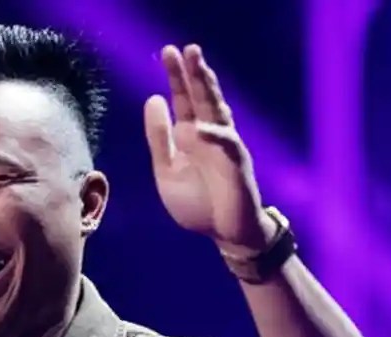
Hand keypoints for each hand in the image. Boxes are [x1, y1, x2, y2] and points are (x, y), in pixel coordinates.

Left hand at [144, 44, 275, 251]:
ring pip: (218, 113)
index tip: (167, 52)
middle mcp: (213, 137)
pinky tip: (196, 126)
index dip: (177, 78)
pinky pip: (226, 147)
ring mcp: (227, 150)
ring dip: (209, 89)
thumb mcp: (167, 169)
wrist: (224, 235)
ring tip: (196, 67)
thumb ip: (159, 138)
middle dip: (194, 73)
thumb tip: (153, 99)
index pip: (186, 100)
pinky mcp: (237, 168)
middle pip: (203, 99)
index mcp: (194, 136)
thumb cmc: (199, 203)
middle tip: (184, 48)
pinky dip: (211, 136)